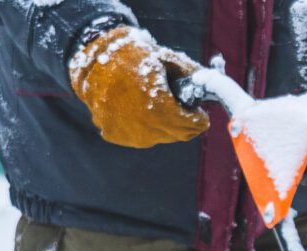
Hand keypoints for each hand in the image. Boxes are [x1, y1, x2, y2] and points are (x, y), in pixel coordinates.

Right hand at [68, 26, 209, 148]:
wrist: (91, 60)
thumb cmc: (132, 56)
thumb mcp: (166, 59)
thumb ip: (192, 75)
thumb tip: (215, 86)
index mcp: (160, 108)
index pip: (192, 125)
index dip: (199, 119)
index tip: (200, 112)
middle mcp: (145, 127)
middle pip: (180, 134)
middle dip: (186, 123)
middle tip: (184, 111)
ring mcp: (129, 134)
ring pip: (161, 138)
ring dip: (166, 126)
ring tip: (159, 107)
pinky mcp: (116, 135)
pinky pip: (141, 137)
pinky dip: (146, 128)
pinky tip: (141, 111)